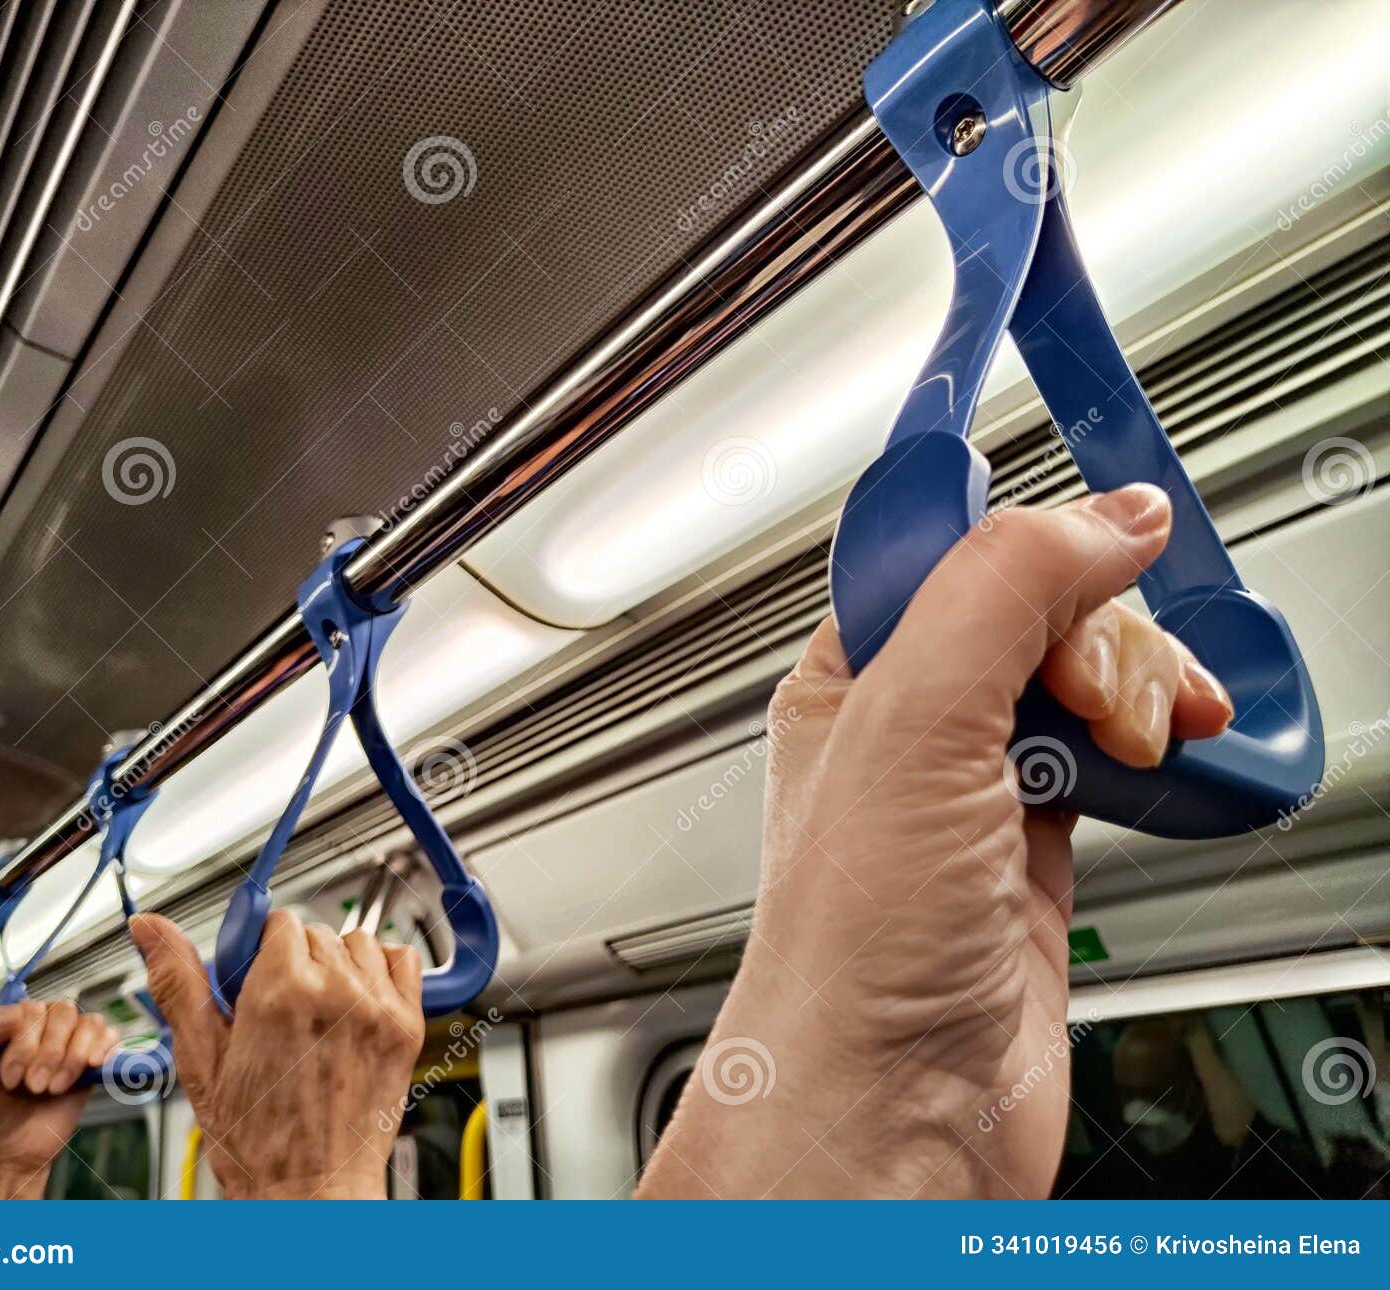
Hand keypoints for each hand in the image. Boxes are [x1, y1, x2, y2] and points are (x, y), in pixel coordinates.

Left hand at [0, 1001, 117, 1198]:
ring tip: (53, 1088)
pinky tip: (90, 1067)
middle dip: (47, 1054)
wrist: (9, 1151)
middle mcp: (42, 1024)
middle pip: (61, 1011)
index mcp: (10, 1022)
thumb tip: (12, 1014)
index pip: (29, 1008)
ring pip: (87, 1022)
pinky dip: (102, 1048)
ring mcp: (70, 1040)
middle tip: (32, 1087)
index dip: (23, 1043)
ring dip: (72, 1057)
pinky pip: (109, 1033)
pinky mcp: (93, 1059)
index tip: (9, 1080)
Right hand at [133, 911, 423, 1198]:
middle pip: (315, 931)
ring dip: (338, 964)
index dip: (259, 950)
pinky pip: (403, 961)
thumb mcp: (201, 1060)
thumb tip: (152, 931)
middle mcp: (335, 992)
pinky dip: (383, 971)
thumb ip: (180, 983)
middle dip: (294, 960)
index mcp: (280, 993)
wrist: (312, 1192)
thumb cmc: (257, 1142)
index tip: (254, 976)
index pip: (276, 922)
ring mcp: (377, 1008)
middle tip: (279, 1008)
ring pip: (357, 943)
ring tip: (317, 1010)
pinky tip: (359, 1003)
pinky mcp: (406, 1026)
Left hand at [639, 485, 1232, 1197]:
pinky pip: (1112, 759)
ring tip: (1146, 733)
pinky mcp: (1038, 850)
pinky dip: (1154, 749)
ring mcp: (977, 789)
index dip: (1026, 535)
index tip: (1105, 525)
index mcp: (848, 678)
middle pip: (1035, 610)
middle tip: (1104, 695)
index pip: (945, 550)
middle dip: (1099, 632)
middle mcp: (907, 729)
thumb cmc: (849, 949)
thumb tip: (1104, 516)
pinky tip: (1171, 758)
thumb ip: (1002, 593)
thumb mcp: (913, 725)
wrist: (895, 1109)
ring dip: (1136, 688)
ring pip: (1083, 682)